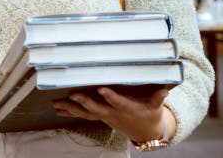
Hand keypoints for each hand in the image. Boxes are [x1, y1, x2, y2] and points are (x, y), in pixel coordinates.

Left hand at [53, 87, 175, 142]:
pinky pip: (83, 115)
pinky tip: (58, 108)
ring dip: (71, 108)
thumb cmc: (150, 114)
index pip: (118, 102)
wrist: (145, 132)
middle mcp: (113, 113)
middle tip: (72, 95)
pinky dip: (71, 111)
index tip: (102, 89)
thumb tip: (165, 90)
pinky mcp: (100, 117)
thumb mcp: (156, 107)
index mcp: (127, 108)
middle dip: (84, 102)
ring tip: (57, 103)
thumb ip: (158, 98)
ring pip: (86, 113)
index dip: (110, 96)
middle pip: (97, 108)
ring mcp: (105, 116)